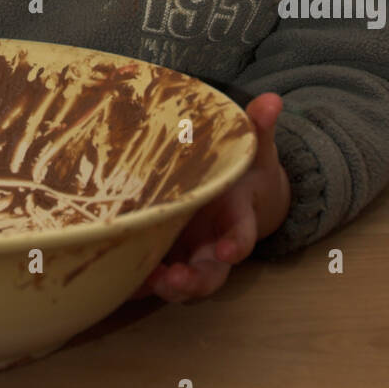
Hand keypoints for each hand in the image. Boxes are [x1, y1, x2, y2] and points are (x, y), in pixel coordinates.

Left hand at [129, 92, 290, 303]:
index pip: (241, 236)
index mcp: (236, 218)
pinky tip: (116, 280)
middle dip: (195, 281)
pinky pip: (152, 277)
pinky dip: (137, 283)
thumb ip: (260, 127)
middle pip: (210, 274)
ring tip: (142, 282)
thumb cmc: (242, 168)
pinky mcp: (167, 255)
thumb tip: (272, 100)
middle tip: (175, 278)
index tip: (228, 250)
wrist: (235, 193)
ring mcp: (190, 254)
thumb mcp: (254, 148)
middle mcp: (213, 244)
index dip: (236, 244)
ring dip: (164, 287)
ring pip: (182, 284)